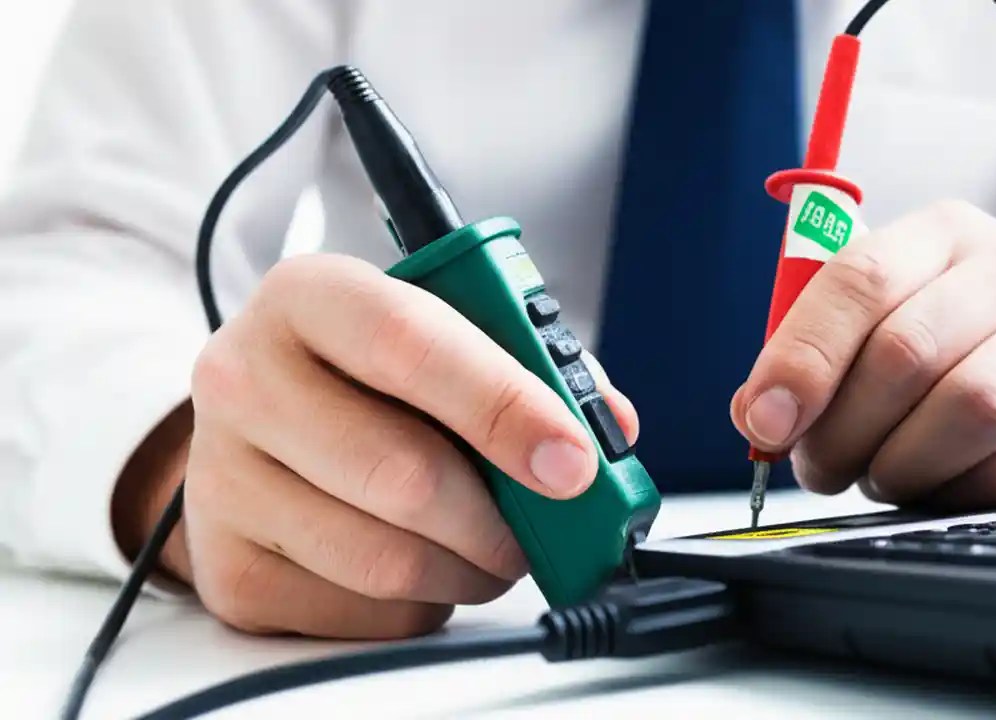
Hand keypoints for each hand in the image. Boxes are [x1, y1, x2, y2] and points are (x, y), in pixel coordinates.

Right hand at [113, 254, 636, 638]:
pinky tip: (426, 563)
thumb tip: (608, 429)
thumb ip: (533, 364)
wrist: (260, 422)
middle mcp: (245, 378)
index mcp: (310, 296)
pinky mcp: (229, 566)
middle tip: (552, 522)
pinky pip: (363, 610)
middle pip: (402, 472)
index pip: (409, 343)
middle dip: (503, 516)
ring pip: (388, 558)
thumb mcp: (445, 331)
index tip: (574, 459)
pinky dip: (423, 600)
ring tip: (494, 545)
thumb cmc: (373, 373)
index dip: (503, 406)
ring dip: (473, 567)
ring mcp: (223, 478)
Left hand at [731, 201, 995, 508]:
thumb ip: (812, 355)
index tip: (764, 422)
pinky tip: (937, 486)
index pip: (860, 279)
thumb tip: (759, 415)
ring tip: (878, 477)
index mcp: (941, 233)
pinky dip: (955, 491)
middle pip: (908, 350)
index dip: (803, 358)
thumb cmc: (952, 344)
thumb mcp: (881, 322)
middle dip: (842, 428)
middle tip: (818, 468)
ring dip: (900, 463)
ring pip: (970, 407)